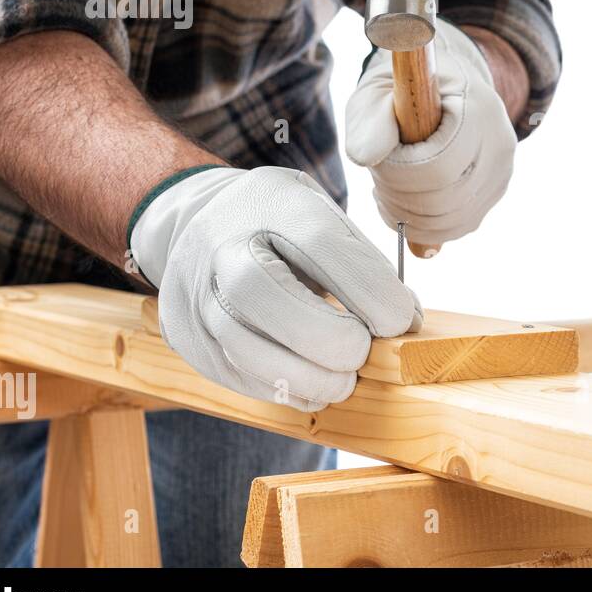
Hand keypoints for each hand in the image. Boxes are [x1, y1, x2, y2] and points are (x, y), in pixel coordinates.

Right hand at [130, 166, 420, 410]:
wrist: (204, 221)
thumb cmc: (284, 223)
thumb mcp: (324, 214)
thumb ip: (364, 262)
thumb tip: (405, 321)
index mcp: (271, 203)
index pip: (320, 244)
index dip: (368, 290)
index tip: (400, 320)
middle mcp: (221, 243)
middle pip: (262, 293)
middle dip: (328, 337)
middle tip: (362, 352)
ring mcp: (194, 291)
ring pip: (242, 345)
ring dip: (307, 377)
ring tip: (342, 381)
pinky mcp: (186, 334)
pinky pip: (234, 374)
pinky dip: (283, 389)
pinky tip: (313, 385)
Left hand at [345, 18, 516, 247]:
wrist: (441, 89)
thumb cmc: (403, 91)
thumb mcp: (376, 95)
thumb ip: (370, 122)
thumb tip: (364, 157)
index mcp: (476, 108)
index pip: (438, 166)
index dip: (399, 174)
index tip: (379, 159)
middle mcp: (499, 143)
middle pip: (447, 200)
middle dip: (400, 198)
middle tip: (378, 179)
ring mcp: (501, 171)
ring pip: (453, 220)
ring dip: (409, 216)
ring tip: (389, 189)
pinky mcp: (495, 192)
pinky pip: (459, 226)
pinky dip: (426, 226)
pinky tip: (407, 203)